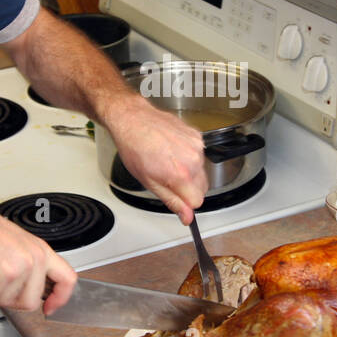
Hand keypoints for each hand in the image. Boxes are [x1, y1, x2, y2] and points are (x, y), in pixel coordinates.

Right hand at [0, 200, 76, 313]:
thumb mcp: (13, 245)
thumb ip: (26, 266)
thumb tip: (25, 290)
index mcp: (40, 250)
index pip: (67, 279)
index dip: (60, 298)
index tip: (50, 308)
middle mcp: (34, 257)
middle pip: (31, 301)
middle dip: (7, 301)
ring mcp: (21, 266)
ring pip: (10, 303)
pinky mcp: (4, 273)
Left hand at [105, 94, 206, 222]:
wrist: (133, 120)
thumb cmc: (135, 148)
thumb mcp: (149, 182)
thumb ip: (173, 201)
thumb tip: (187, 217)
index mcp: (181, 175)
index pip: (198, 202)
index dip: (186, 203)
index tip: (176, 197)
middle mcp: (193, 160)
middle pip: (202, 188)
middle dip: (188, 188)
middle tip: (167, 178)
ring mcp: (197, 146)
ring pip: (201, 171)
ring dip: (189, 171)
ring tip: (168, 161)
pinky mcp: (197, 136)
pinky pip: (199, 155)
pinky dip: (189, 156)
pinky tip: (172, 150)